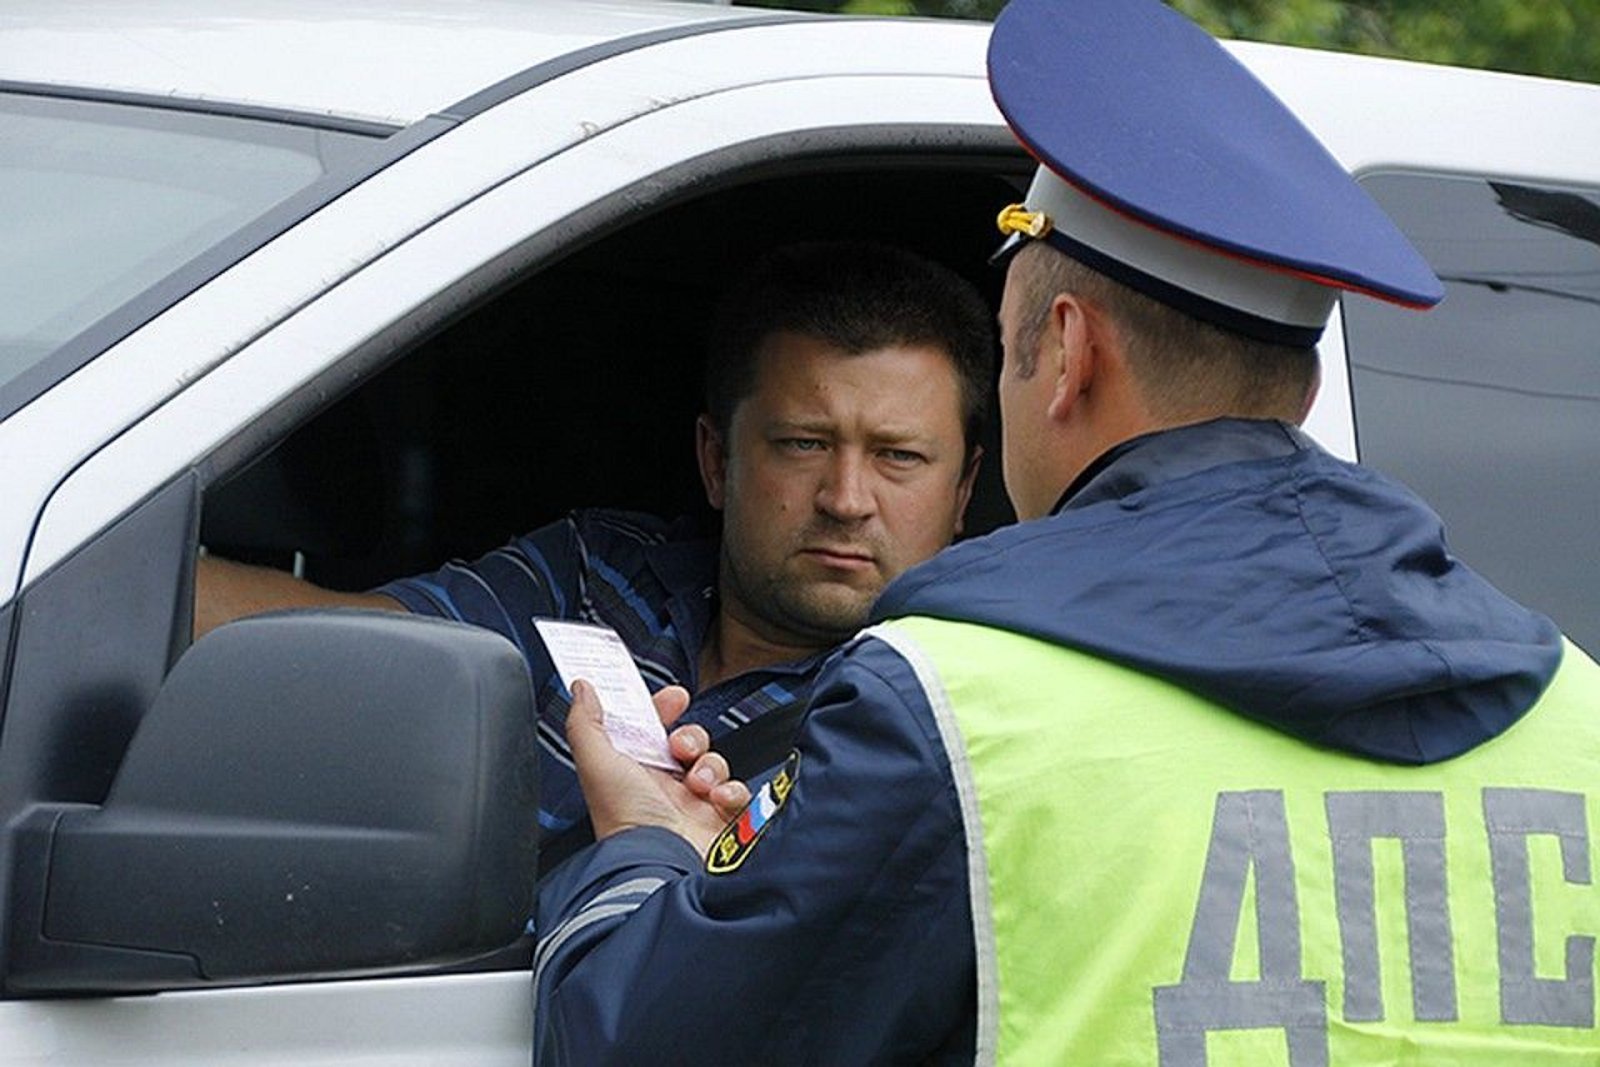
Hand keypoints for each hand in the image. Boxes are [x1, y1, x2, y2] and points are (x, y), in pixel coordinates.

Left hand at [567, 681, 750, 856]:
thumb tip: (581, 688)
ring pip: (713, 762)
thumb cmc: (626, 821)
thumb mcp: (597, 763)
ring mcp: (694, 803)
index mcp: (632, 772)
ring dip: (708, 765)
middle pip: (687, 741)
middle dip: (690, 736)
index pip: (650, 729)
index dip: (662, 710)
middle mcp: (663, 787)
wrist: (663, 864)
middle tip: (681, 746)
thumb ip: (586, 722)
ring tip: (697, 783)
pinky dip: (731, 790)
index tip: (673, 697)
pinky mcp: (720, 818)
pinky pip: (737, 790)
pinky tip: (716, 799)